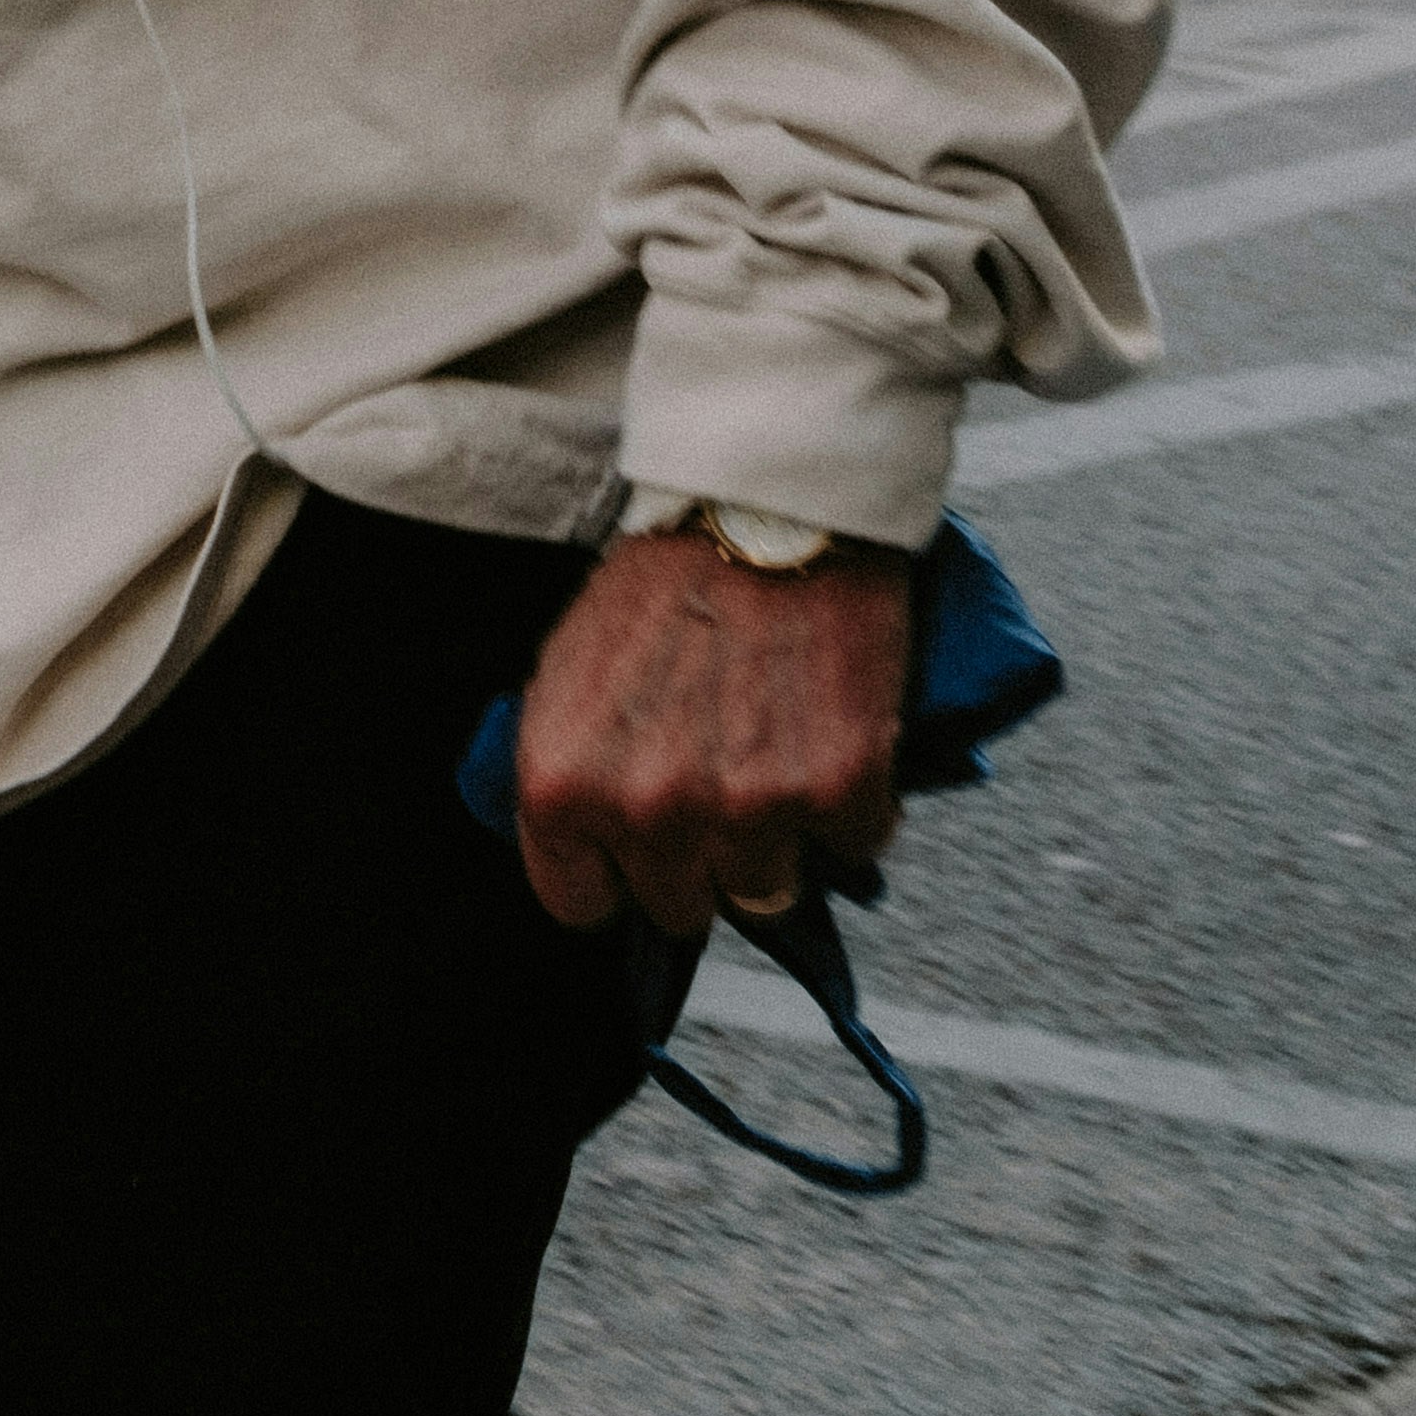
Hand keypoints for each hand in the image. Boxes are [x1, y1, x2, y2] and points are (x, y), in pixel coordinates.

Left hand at [512, 530, 914, 936]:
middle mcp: (649, 813)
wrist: (763, 510)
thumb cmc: (658, 588)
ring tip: (778, 762)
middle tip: (719, 788)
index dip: (614, 877)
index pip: (581, 904)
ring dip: (777, 840)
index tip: (638, 853)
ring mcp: (747, 810)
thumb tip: (593, 856)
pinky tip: (835, 744)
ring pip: (767, 891)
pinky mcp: (840, 792)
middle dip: (699, 858)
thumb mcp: (565, 678)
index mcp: (562, 788)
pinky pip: (853, 846)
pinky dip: (853, 806)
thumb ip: (572, 775)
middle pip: (681, 906)